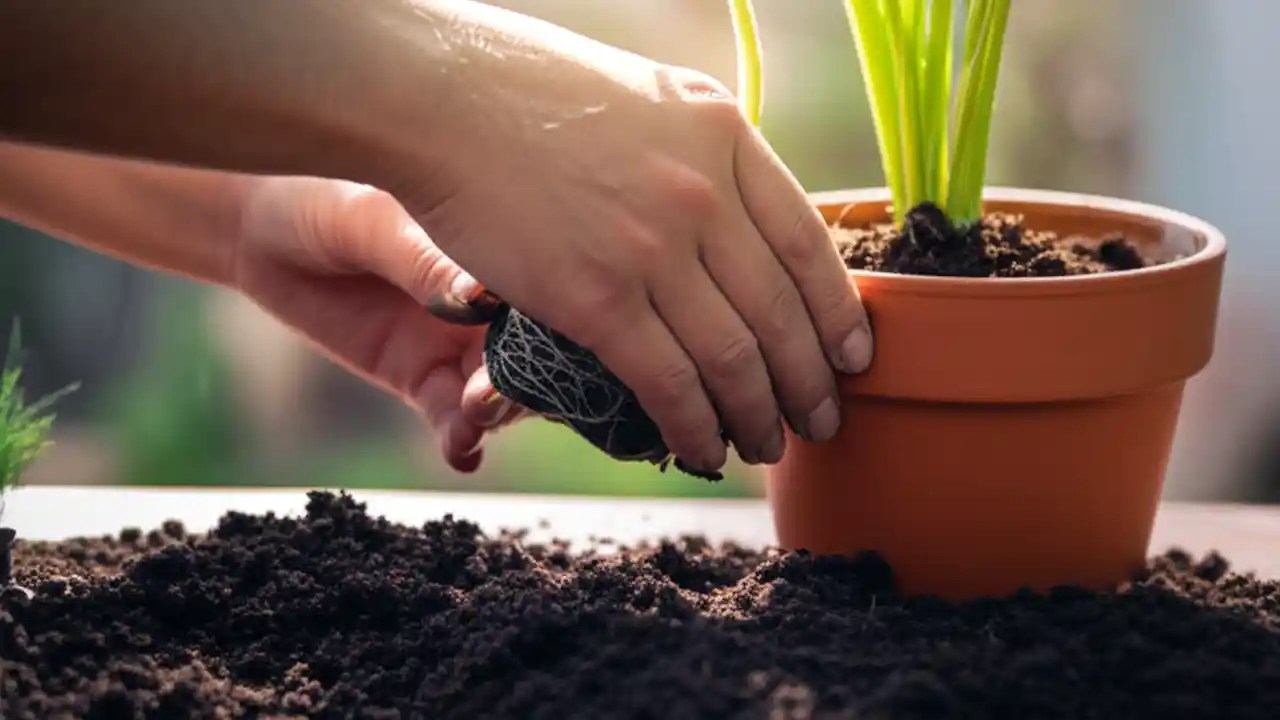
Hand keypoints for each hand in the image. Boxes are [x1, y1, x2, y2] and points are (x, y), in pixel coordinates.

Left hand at [233, 177, 523, 472]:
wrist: (259, 231)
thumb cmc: (323, 198)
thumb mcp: (374, 223)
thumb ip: (425, 264)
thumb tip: (480, 298)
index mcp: (496, 243)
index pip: (546, 288)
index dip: (554, 321)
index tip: (538, 346)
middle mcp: (491, 298)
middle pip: (535, 349)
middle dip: (525, 379)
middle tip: (491, 392)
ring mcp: (458, 341)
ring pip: (502, 388)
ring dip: (497, 411)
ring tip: (471, 420)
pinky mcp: (420, 377)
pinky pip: (452, 416)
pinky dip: (464, 439)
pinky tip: (462, 453)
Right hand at [392, 2, 873, 473]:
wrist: (437, 95)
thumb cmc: (523, 89)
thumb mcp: (643, 98)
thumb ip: (695, 154)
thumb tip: (727, 215)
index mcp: (723, 135)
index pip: (808, 244)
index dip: (837, 314)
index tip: (853, 358)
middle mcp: (704, 192)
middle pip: (781, 312)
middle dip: (810, 382)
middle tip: (820, 422)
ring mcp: (654, 247)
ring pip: (734, 358)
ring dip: (758, 416)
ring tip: (766, 448)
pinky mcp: (597, 299)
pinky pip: (668, 382)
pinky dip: (695, 426)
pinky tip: (702, 451)